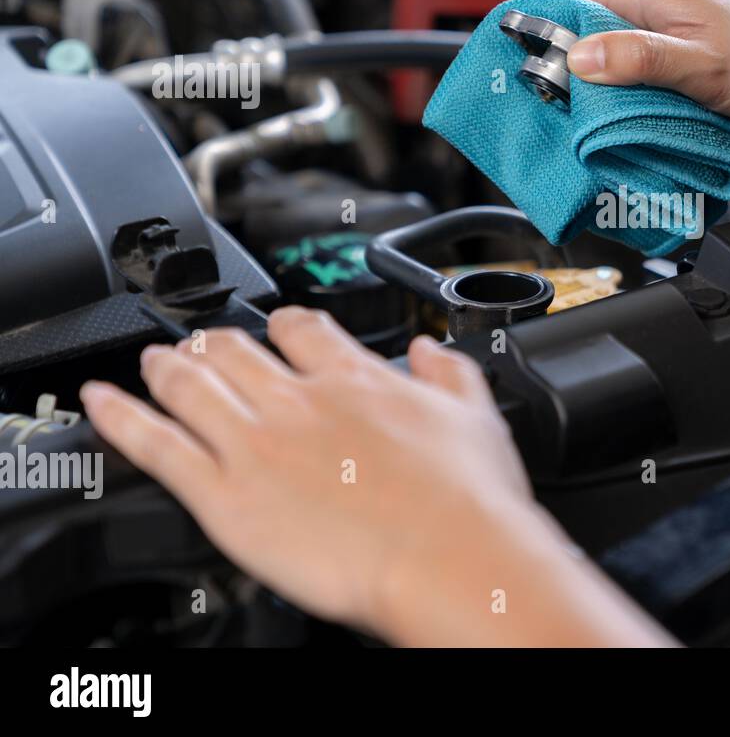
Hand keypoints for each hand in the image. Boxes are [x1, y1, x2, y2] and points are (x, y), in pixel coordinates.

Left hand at [80, 308, 669, 645]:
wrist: (449, 559)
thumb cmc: (467, 501)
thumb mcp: (475, 415)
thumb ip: (450, 371)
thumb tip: (431, 348)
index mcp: (356, 379)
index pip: (302, 329)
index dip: (284, 324)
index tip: (278, 328)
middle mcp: (298, 400)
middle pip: (235, 350)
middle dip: (215, 341)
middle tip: (203, 344)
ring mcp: (255, 444)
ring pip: (189, 386)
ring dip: (164, 367)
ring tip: (151, 362)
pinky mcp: (224, 495)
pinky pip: (156, 445)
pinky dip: (121, 418)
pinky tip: (101, 404)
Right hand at [536, 0, 729, 116]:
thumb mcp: (699, 66)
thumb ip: (640, 58)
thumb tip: (582, 57)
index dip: (540, 29)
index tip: (532, 71)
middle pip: (579, 11)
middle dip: (563, 52)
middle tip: (559, 98)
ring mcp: (667, 1)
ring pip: (603, 26)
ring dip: (590, 64)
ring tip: (586, 102)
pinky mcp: (678, 22)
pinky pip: (629, 38)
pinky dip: (618, 65)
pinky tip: (621, 93)